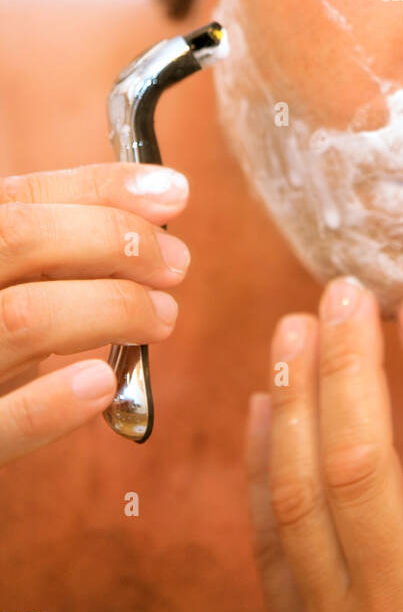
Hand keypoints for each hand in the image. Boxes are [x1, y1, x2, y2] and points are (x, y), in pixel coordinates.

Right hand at [0, 163, 190, 463]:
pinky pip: (4, 421)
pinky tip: (102, 385)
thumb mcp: (15, 282)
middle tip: (176, 264)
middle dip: (115, 240)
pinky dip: (56, 403)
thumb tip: (167, 193)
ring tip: (160, 318)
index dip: (104, 190)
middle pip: (20, 238)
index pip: (22, 198)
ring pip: (25, 317)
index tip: (175, 193)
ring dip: (112, 309)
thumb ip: (69, 243)